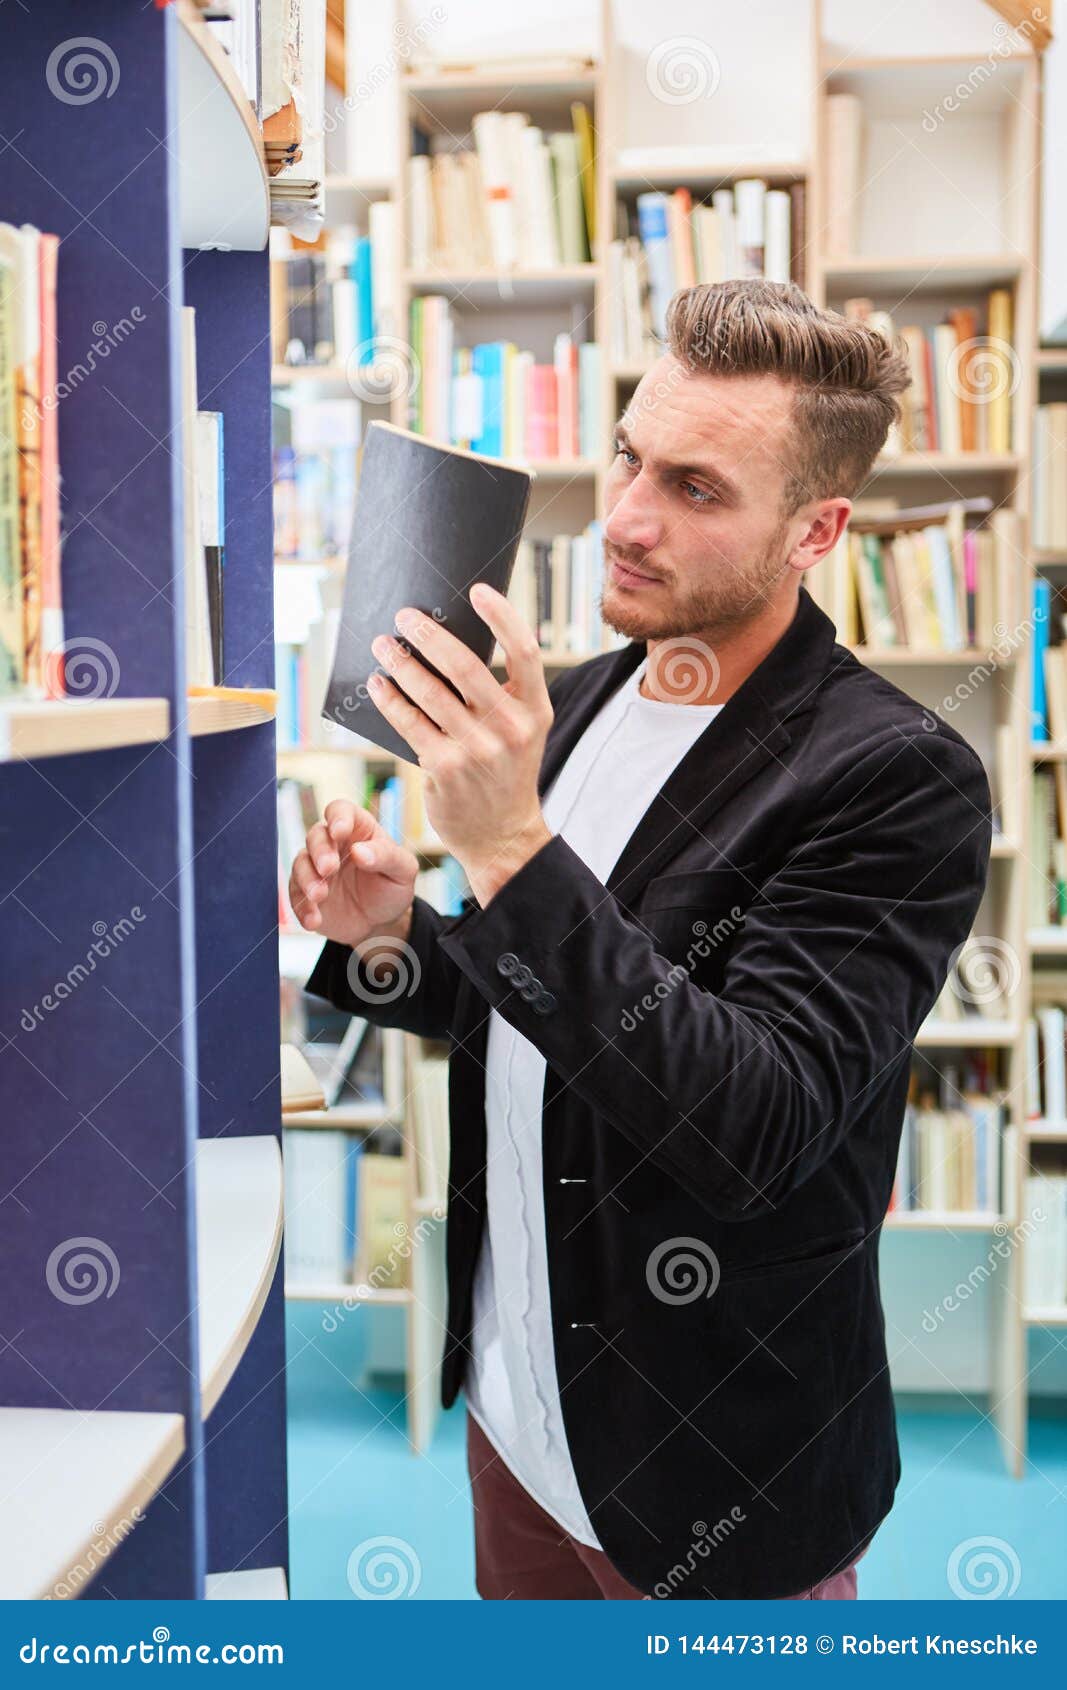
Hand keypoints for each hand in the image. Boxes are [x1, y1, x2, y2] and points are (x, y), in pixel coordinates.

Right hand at [289, 799, 418, 948]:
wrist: (381, 924)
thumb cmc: (393, 888)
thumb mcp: (403, 870)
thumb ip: (386, 856)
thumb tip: (358, 851)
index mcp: (357, 829)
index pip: (341, 810)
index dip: (337, 817)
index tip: (339, 831)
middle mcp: (332, 844)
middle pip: (316, 835)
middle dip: (320, 850)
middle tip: (329, 869)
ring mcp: (315, 868)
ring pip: (300, 863)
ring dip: (307, 878)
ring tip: (319, 896)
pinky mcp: (304, 892)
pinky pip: (296, 895)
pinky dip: (302, 907)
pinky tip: (314, 920)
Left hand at [367, 584, 553, 904]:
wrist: (503, 834)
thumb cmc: (506, 771)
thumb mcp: (522, 729)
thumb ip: (503, 691)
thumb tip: (454, 639)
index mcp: (535, 709)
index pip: (524, 650)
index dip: (501, 615)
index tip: (476, 590)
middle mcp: (510, 728)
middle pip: (466, 665)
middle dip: (429, 634)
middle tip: (405, 616)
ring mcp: (477, 749)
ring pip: (430, 692)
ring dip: (400, 663)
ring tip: (383, 645)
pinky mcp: (445, 768)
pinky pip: (409, 722)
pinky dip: (390, 699)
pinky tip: (379, 685)